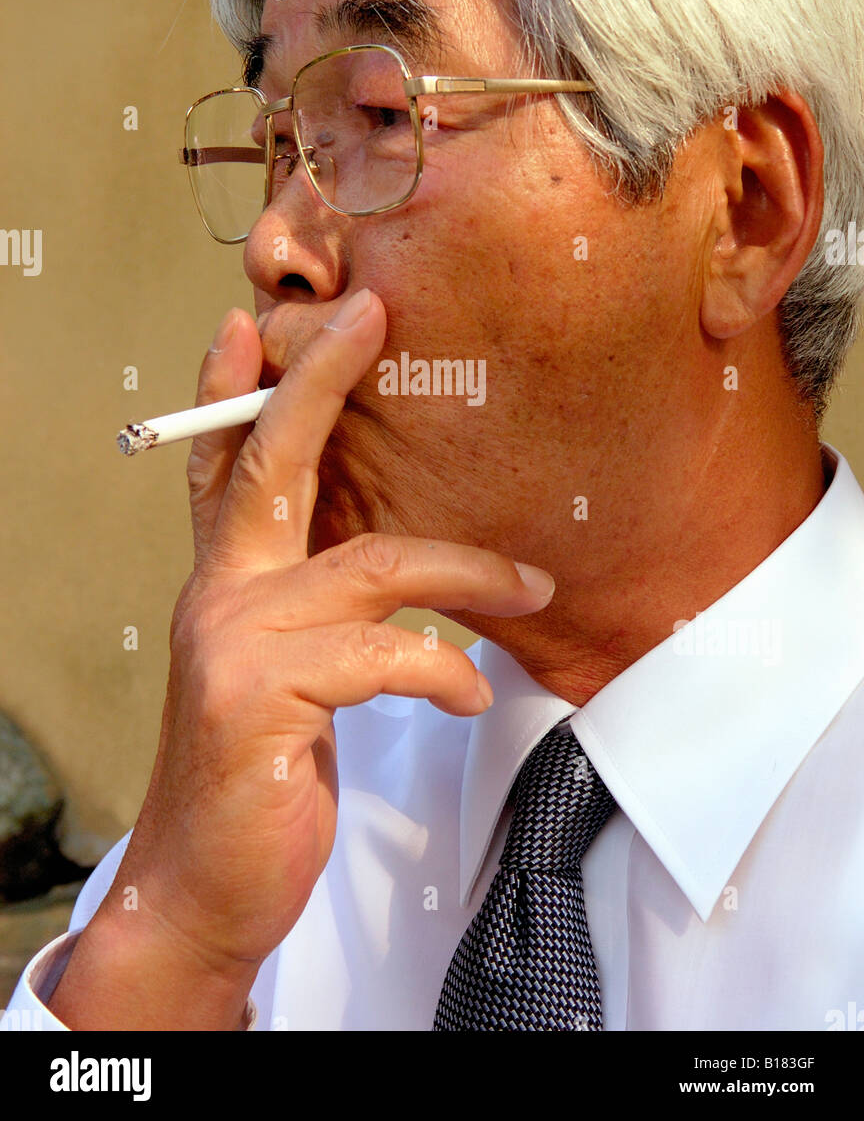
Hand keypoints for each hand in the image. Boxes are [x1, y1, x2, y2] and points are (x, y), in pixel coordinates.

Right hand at [90, 290, 555, 987]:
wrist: (207, 884)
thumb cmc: (261, 770)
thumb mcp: (287, 673)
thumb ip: (321, 609)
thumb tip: (405, 563)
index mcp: (227, 582)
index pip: (225, 466)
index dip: (236, 390)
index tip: (259, 320)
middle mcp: (219, 595)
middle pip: (272, 462)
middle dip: (320, 381)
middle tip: (368, 315)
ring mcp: (231, 642)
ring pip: (369, 564)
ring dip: (467, 569)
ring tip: (532, 585)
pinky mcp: (258, 697)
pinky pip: (381, 654)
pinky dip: (442, 670)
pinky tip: (469, 699)